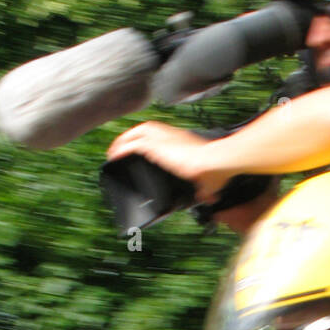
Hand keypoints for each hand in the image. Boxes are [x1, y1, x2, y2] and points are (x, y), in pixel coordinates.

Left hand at [106, 123, 232, 202]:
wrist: (215, 162)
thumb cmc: (216, 170)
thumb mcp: (209, 182)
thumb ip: (206, 189)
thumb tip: (209, 199)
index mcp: (182, 140)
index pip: (160, 135)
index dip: (150, 141)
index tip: (143, 151)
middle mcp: (170, 135)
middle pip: (144, 130)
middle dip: (131, 138)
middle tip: (121, 149)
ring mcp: (161, 138)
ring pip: (134, 134)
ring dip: (122, 142)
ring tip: (114, 153)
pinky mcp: (154, 145)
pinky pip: (130, 145)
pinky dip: (121, 150)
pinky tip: (114, 158)